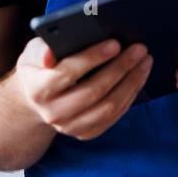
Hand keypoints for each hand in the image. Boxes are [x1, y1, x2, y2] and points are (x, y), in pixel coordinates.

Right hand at [14, 35, 151, 140]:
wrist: (36, 97)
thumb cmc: (40, 66)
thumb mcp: (32, 53)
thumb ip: (40, 49)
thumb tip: (49, 52)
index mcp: (38, 89)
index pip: (68, 72)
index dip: (93, 57)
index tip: (115, 43)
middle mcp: (53, 113)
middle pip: (94, 91)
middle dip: (120, 67)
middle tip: (139, 49)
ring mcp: (70, 127)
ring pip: (108, 107)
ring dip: (131, 82)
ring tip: (145, 61)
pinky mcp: (85, 133)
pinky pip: (113, 116)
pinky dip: (130, 95)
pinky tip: (138, 77)